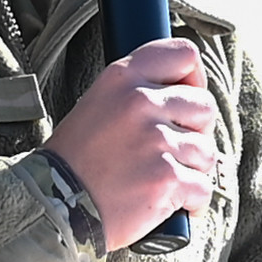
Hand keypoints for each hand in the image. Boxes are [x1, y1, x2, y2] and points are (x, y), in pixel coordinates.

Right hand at [46, 39, 219, 248]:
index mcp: (123, 77)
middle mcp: (141, 102)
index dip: (194, 79)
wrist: (54, 206)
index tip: (185, 99)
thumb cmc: (75, 160)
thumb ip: (136, 89)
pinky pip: (203, 186)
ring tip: (161, 178)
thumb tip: (183, 90)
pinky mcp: (167, 177)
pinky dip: (191, 202)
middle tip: (171, 150)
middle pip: (204, 106)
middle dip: (196, 131)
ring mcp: (156, 140)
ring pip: (206, 150)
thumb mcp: (97, 103)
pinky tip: (169, 203)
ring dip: (191, 169)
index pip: (184, 55)